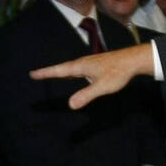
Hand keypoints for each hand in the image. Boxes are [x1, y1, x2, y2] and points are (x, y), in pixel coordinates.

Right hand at [29, 44, 153, 109]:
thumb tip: (71, 105)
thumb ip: (86, 95)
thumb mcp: (102, 87)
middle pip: (62, 68)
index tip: (33, 74)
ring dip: (60, 71)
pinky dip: (70, 72)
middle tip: (36, 74)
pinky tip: (74, 75)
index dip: (45, 73)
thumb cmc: (118, 72)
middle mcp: (82, 63)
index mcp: (80, 67)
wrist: (133, 60)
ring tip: (51, 74)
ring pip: (70, 68)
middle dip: (49, 72)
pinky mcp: (96, 65)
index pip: (58, 70)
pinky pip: (78, 69)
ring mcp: (89, 63)